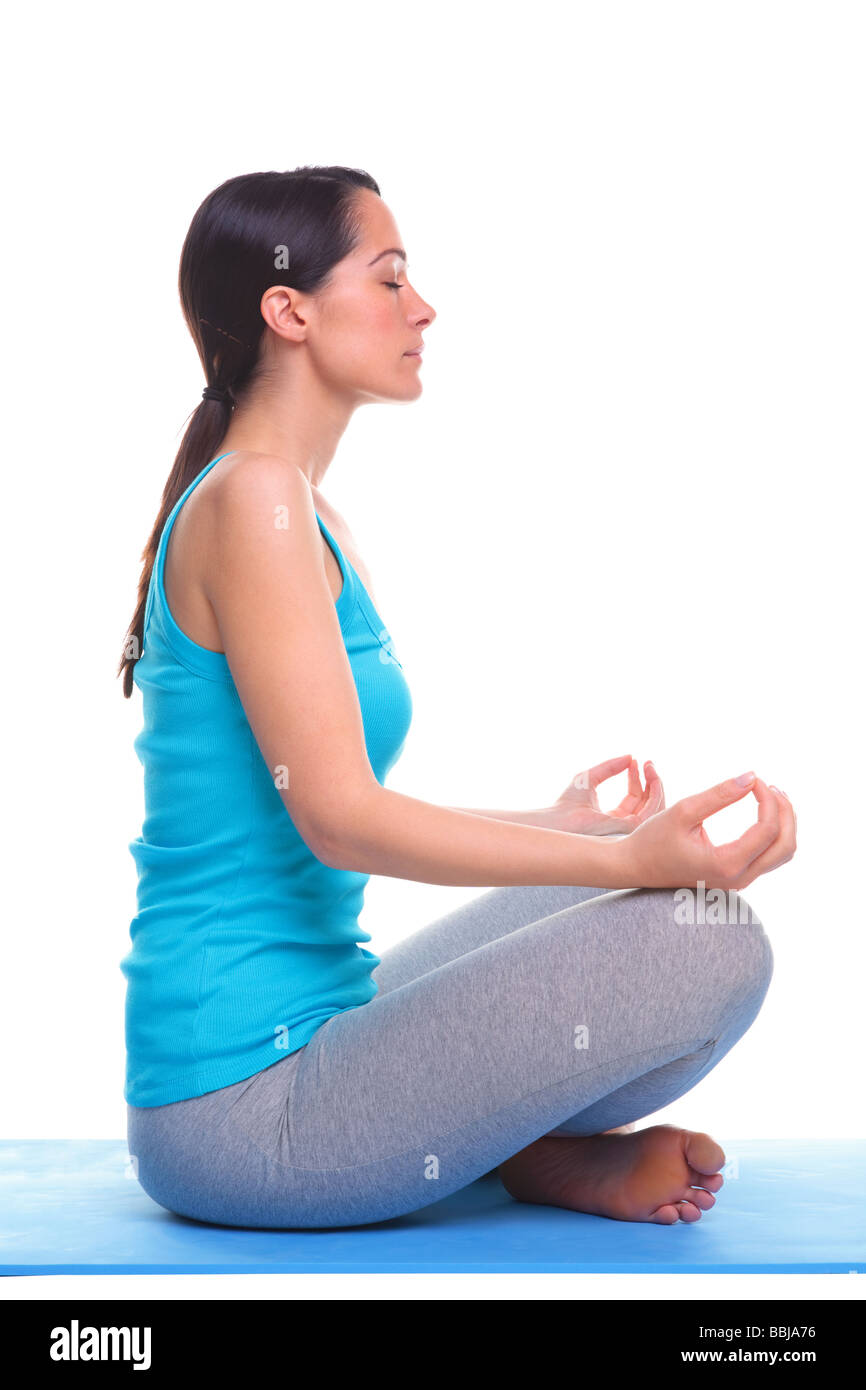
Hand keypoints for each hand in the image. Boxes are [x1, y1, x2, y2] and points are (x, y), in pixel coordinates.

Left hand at [550, 754, 664, 835]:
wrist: (559, 818)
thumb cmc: (568, 803)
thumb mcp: (590, 778)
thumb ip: (609, 767)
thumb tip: (630, 756)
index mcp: (614, 817)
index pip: (633, 797)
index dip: (636, 778)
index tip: (634, 761)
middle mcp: (623, 824)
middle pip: (647, 803)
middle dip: (651, 782)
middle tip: (648, 763)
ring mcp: (629, 829)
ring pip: (654, 807)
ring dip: (656, 786)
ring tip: (650, 767)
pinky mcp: (631, 829)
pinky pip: (652, 811)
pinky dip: (656, 794)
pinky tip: (651, 778)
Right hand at [619, 773, 796, 889]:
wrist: (634, 868)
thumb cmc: (652, 840)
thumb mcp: (683, 811)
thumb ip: (719, 795)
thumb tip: (751, 777)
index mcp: (726, 863)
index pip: (767, 829)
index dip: (767, 799)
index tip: (754, 779)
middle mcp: (738, 878)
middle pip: (785, 846)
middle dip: (786, 812)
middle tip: (770, 786)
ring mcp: (739, 881)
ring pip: (780, 854)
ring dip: (783, 823)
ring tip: (771, 795)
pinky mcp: (735, 877)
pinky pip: (768, 856)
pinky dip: (773, 833)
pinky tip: (763, 811)